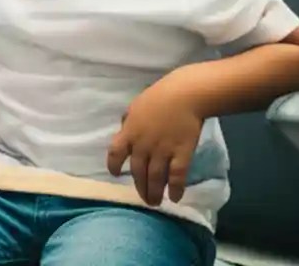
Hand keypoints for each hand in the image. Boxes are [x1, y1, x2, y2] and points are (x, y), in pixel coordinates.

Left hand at [107, 79, 204, 205]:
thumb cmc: (159, 96)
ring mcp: (162, 151)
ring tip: (155, 202)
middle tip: (144, 199)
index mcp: (129, 132)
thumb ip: (129, 121)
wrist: (185, 95)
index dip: (113, 165)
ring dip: (154, 192)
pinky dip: (176, 188)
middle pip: (137, 171)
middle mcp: (143, 145)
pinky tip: (175, 197)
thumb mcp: (136, 106)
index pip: (115, 153)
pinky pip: (177, 176)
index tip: (114, 174)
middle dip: (140, 187)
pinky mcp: (181, 154)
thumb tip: (124, 129)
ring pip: (155, 177)